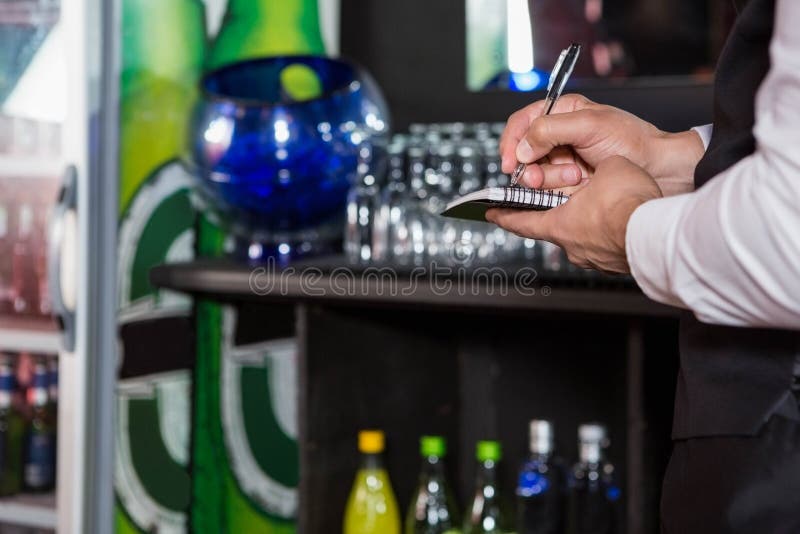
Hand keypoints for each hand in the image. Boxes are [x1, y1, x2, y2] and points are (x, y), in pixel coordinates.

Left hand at [486, 156, 661, 273]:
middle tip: (559, 199)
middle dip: (556, 211)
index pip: (520, 220)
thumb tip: (602, 170)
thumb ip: (596, 167)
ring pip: (582, 237)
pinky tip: (621, 221)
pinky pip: (605, 246)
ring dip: (586, 222)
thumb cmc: (628, 203)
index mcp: (559, 224)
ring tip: (600, 207)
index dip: (503, 214)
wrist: (658, 233)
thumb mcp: (608, 168)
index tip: (490, 213)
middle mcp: (572, 246)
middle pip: (554, 227)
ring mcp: (594, 259)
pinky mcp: (616, 264)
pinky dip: (607, 233)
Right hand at [499, 94, 704, 195]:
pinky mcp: (570, 182)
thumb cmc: (634, 142)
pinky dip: (558, 191)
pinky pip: (549, 189)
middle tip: (536, 179)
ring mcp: (564, 160)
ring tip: (574, 178)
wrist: (659, 171)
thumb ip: (550, 130)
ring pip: (535, 174)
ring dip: (550, 180)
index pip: (523, 122)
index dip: (511, 141)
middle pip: (524, 153)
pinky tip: (577, 187)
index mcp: (563, 111)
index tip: (509, 162)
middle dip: (531, 167)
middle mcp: (560, 135)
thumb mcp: (590, 125)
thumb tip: (522, 146)